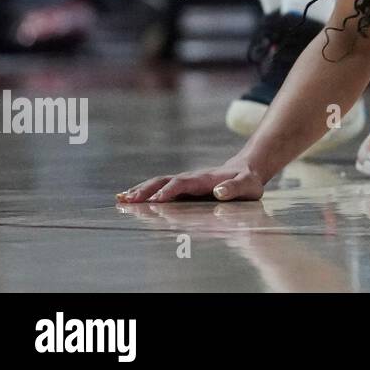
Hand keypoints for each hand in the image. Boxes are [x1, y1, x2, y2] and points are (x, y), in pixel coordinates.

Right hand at [116, 159, 263, 203]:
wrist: (247, 169)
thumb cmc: (248, 181)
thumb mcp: (248, 186)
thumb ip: (235, 188)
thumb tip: (219, 192)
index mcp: (205, 179)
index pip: (184, 183)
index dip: (170, 191)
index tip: (156, 201)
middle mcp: (191, 178)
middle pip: (165, 181)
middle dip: (146, 190)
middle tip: (128, 201)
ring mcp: (185, 181)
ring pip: (158, 183)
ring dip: (140, 190)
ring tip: (121, 199)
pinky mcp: (182, 186)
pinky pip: (160, 186)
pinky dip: (143, 191)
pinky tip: (127, 197)